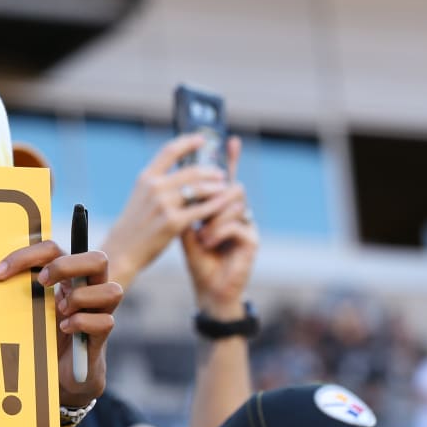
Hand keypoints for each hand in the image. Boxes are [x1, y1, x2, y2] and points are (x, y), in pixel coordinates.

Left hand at [0, 241, 122, 406]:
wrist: (62, 374)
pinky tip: (65, 329)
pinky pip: (105, 322)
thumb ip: (19, 289)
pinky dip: (81, 323)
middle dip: (66, 267)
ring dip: (80, 298)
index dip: (26, 255)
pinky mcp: (101, 336)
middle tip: (42, 282)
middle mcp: (89, 289)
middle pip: (98, 259)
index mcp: (69, 275)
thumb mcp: (29, 307)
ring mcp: (100, 312)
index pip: (53, 249)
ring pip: (111, 290)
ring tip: (60, 311)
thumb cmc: (44, 334)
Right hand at [101, 134, 232, 288]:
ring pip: (200, 189)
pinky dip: (216, 206)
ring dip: (217, 187)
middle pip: (191, 170)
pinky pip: (203, 210)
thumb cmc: (135, 224)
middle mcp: (154, 187)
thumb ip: (159, 183)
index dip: (188, 141)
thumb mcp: (141, 197)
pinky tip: (224, 206)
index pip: (170, 150)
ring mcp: (164, 204)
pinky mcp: (173, 222)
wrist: (123, 249)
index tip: (203, 139)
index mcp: (146, 177)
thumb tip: (183, 173)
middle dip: (211, 171)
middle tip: (222, 174)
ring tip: (225, 189)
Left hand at [183, 137, 257, 317]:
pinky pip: (236, 224)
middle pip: (231, 187)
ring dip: (212, 218)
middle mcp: (238, 212)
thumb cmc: (198, 257)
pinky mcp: (253, 240)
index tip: (229, 138)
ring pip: (234, 203)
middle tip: (197, 209)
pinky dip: (218, 232)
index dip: (229, 158)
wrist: (209, 287)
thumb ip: (185, 204)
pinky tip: (208, 243)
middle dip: (213, 195)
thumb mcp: (185, 226)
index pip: (226, 178)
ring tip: (200, 234)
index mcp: (221, 206)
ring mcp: (248, 224)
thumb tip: (174, 179)